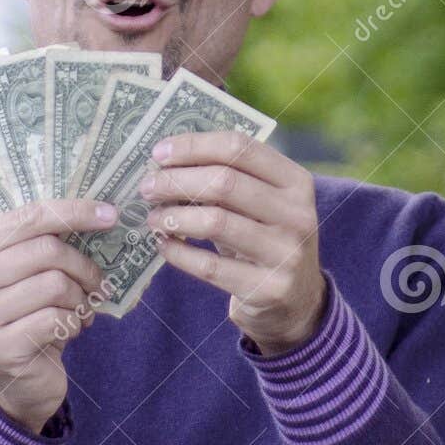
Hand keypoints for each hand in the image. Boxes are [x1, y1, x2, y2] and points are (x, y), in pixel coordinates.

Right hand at [0, 199, 115, 433]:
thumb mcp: (29, 275)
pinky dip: (73, 324)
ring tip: (81, 311)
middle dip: (84, 266)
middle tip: (99, 283)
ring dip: (80, 299)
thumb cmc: (29, 315)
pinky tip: (70, 331)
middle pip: (45, 251)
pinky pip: (55, 320)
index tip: (110, 215)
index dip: (73, 212)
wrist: (17, 382)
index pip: (27, 217)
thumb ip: (45, 243)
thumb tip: (100, 211)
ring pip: (54, 285)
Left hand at [140, 131, 325, 353]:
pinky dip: (178, 253)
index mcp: (296, 181)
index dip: (193, 146)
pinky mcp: (267, 288)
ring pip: (215, 222)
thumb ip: (228, 178)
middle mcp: (297, 214)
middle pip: (224, 182)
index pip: (240, 148)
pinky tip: (163, 245)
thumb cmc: (264, 236)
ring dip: (174, 217)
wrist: (296, 298)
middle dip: (176, 182)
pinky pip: (209, 267)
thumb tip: (166, 161)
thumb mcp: (260, 203)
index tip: (158, 153)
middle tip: (147, 188)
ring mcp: (286, 253)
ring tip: (153, 218)